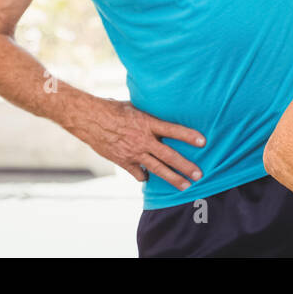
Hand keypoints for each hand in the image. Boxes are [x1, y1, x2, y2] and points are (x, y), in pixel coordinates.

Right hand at [72, 96, 206, 189]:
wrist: (89, 119)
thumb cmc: (113, 109)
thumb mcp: (135, 107)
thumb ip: (149, 117)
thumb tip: (163, 115)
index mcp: (147, 123)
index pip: (173, 130)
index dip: (188, 136)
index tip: (203, 142)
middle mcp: (143, 139)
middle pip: (168, 155)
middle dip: (185, 166)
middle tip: (199, 175)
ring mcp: (133, 152)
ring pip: (157, 168)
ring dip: (172, 178)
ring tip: (185, 186)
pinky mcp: (123, 161)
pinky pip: (138, 173)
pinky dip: (145, 176)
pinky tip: (149, 178)